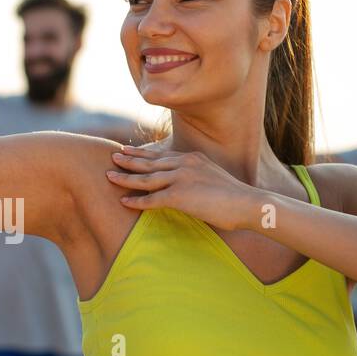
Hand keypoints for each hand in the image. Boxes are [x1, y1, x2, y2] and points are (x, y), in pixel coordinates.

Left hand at [106, 146, 260, 229]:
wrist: (248, 204)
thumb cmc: (235, 197)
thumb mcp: (213, 179)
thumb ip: (198, 178)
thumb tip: (191, 187)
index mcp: (192, 158)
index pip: (161, 155)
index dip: (143, 154)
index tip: (129, 151)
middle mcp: (184, 164)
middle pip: (149, 162)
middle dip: (129, 160)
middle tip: (113, 156)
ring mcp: (180, 179)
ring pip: (146, 178)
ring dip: (125, 178)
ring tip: (108, 176)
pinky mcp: (179, 196)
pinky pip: (151, 199)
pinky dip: (136, 201)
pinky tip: (123, 202)